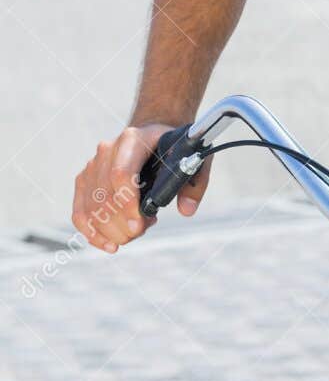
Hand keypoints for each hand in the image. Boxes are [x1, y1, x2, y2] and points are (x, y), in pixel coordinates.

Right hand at [72, 123, 210, 252]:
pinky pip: (80, 212)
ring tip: (134, 233)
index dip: (128, 204)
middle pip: (105, 196)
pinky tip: (110, 245)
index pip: (121, 174)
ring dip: (112, 231)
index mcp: (133, 140)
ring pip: (92, 207)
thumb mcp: (192, 159)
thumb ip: (195, 184)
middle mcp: (107, 151)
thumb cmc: (172, 149)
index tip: (139, 225)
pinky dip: (92, 233)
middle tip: (140, 232)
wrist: (151, 135)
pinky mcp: (84, 180)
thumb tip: (186, 210)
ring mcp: (92, 166)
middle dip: (122, 224)